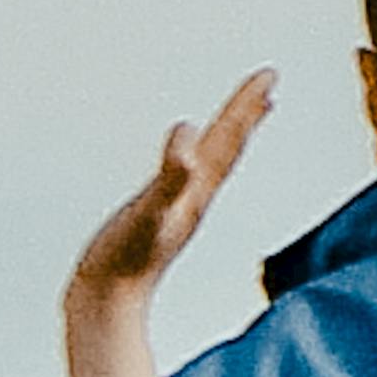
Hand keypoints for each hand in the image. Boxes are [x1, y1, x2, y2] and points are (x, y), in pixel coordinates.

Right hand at [61, 72, 278, 376]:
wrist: (106, 303)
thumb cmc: (127, 260)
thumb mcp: (149, 213)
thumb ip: (171, 177)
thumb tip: (188, 134)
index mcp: (197, 190)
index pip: (228, 138)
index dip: (246, 104)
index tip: (269, 73)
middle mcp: (194, 197)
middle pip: (228, 145)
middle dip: (246, 111)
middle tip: (268, 81)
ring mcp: (178, 208)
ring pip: (212, 162)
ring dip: (230, 134)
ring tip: (244, 115)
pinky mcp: (159, 217)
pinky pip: (185, 178)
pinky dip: (194, 158)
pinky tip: (187, 159)